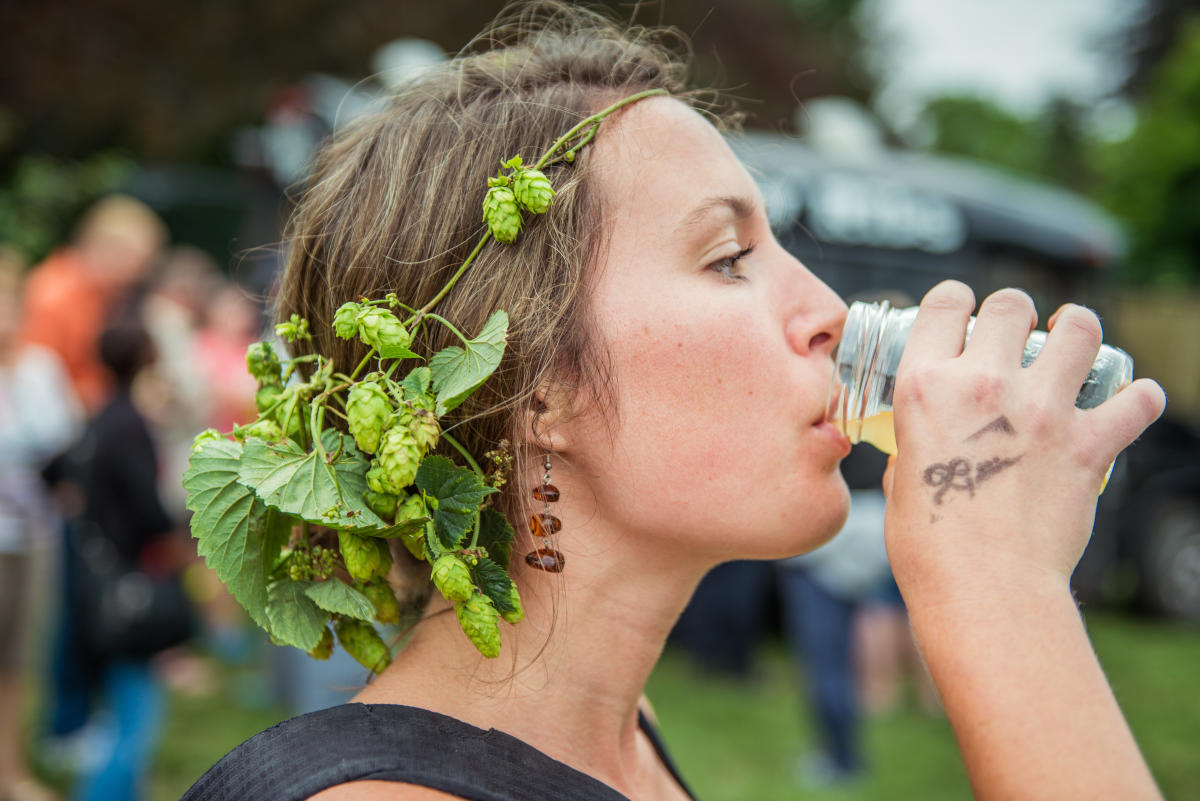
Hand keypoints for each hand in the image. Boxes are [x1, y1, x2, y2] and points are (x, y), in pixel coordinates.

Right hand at [882, 282, 1164, 606]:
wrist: (983, 590)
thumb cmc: (930, 547)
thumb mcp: (901, 477)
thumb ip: (919, 442)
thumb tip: (931, 439)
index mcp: (924, 387)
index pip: (945, 303)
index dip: (957, 302)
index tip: (965, 315)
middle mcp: (982, 384)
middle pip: (1012, 303)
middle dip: (1017, 312)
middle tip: (1019, 335)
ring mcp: (1040, 410)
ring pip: (1080, 329)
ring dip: (1078, 331)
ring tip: (1074, 344)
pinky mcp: (1087, 444)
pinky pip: (1135, 401)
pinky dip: (1138, 399)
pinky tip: (1132, 401)